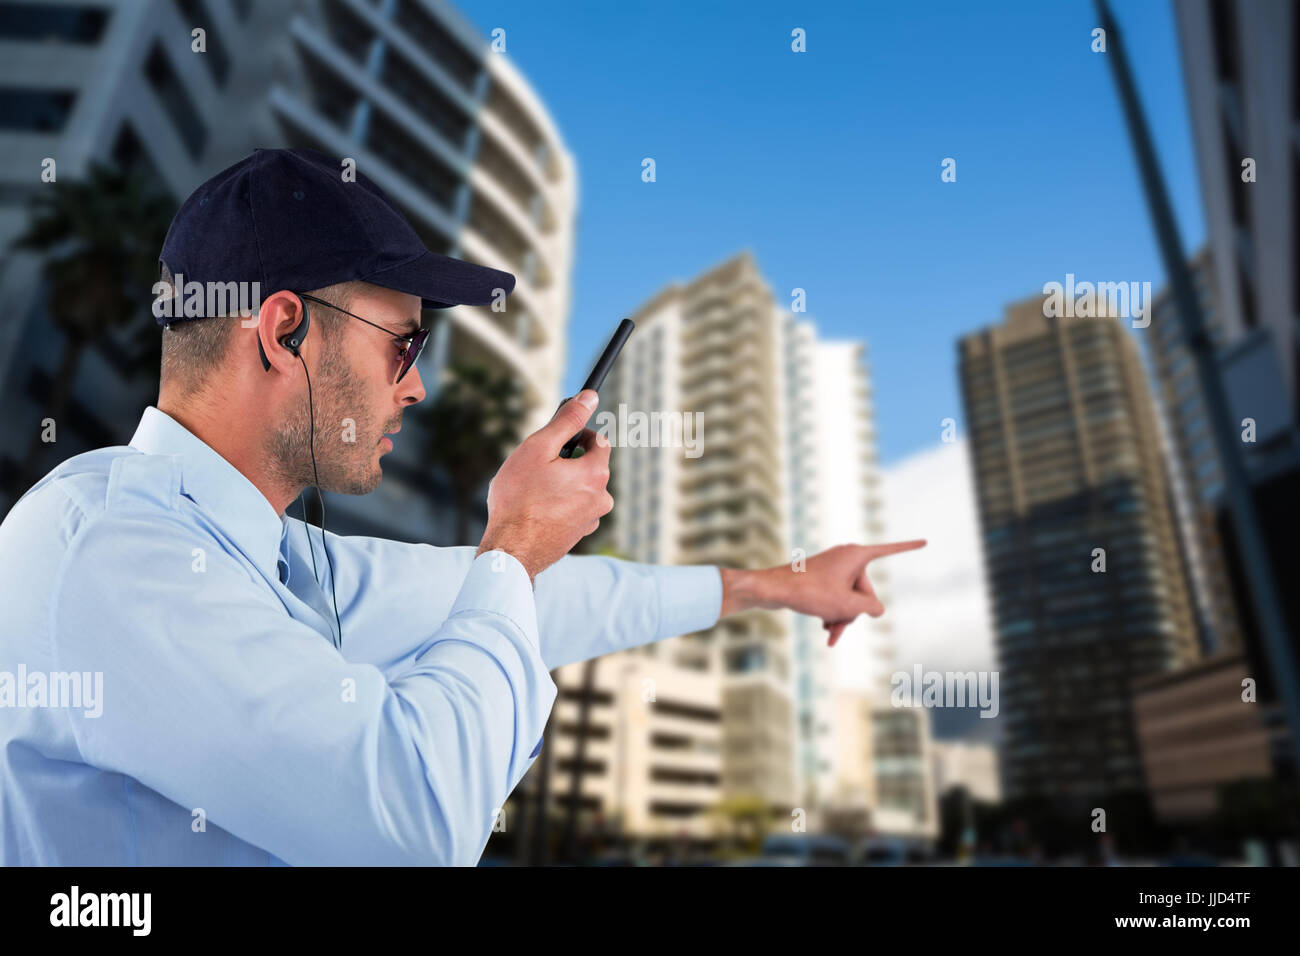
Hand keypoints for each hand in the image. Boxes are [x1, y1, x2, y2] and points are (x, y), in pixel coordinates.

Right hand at [475, 389, 612, 581]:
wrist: (511, 550)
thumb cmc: (519, 498)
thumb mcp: (539, 448)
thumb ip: (566, 421)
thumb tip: (589, 397)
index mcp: (596, 473)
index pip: (599, 441)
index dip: (578, 434)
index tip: (559, 438)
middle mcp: (602, 498)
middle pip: (589, 466)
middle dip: (566, 462)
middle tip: (537, 467)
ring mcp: (591, 520)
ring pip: (579, 489)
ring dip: (561, 484)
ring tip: (532, 491)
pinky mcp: (578, 535)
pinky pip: (572, 509)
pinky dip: (557, 505)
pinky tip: (534, 510)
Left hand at [721, 540, 926, 646]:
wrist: (772, 589)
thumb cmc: (809, 593)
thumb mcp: (847, 606)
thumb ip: (870, 608)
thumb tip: (877, 610)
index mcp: (857, 555)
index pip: (889, 551)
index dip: (908, 548)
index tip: (926, 542)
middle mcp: (846, 557)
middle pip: (866, 590)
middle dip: (855, 612)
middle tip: (838, 624)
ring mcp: (833, 568)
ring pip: (850, 598)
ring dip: (843, 617)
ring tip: (829, 633)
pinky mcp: (821, 578)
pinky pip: (837, 597)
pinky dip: (833, 612)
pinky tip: (825, 629)